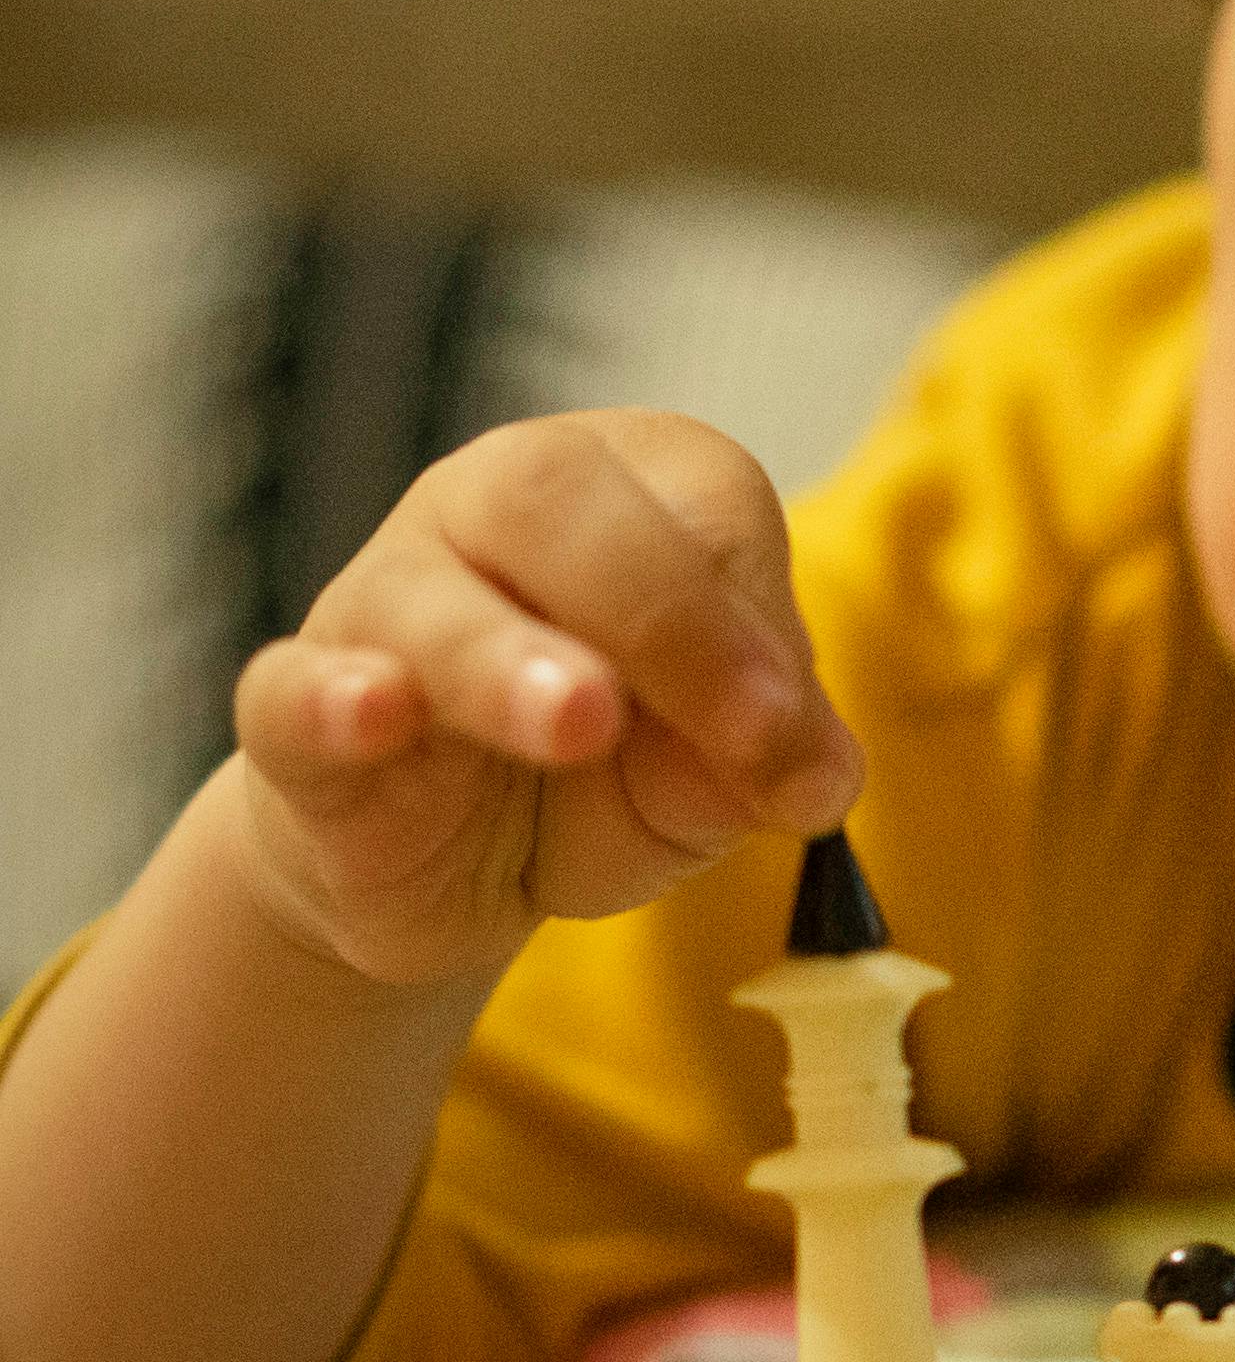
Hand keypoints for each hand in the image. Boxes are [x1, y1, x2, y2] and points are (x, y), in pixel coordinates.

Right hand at [223, 411, 862, 987]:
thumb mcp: (707, 776)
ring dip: (515, 660)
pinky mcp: (294, 715)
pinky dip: (334, 701)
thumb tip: (815, 779)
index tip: (801, 758)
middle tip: (748, 732)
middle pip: (559, 497)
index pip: (708, 508)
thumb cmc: (596, 779)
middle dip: (667, 616)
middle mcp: (492, 508)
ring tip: (582, 722)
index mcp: (625, 490)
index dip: (765, 629)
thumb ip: (760, 760)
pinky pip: (293, 691)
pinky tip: (376, 711)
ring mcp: (382, 600)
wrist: (446, 871)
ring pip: (433, 595)